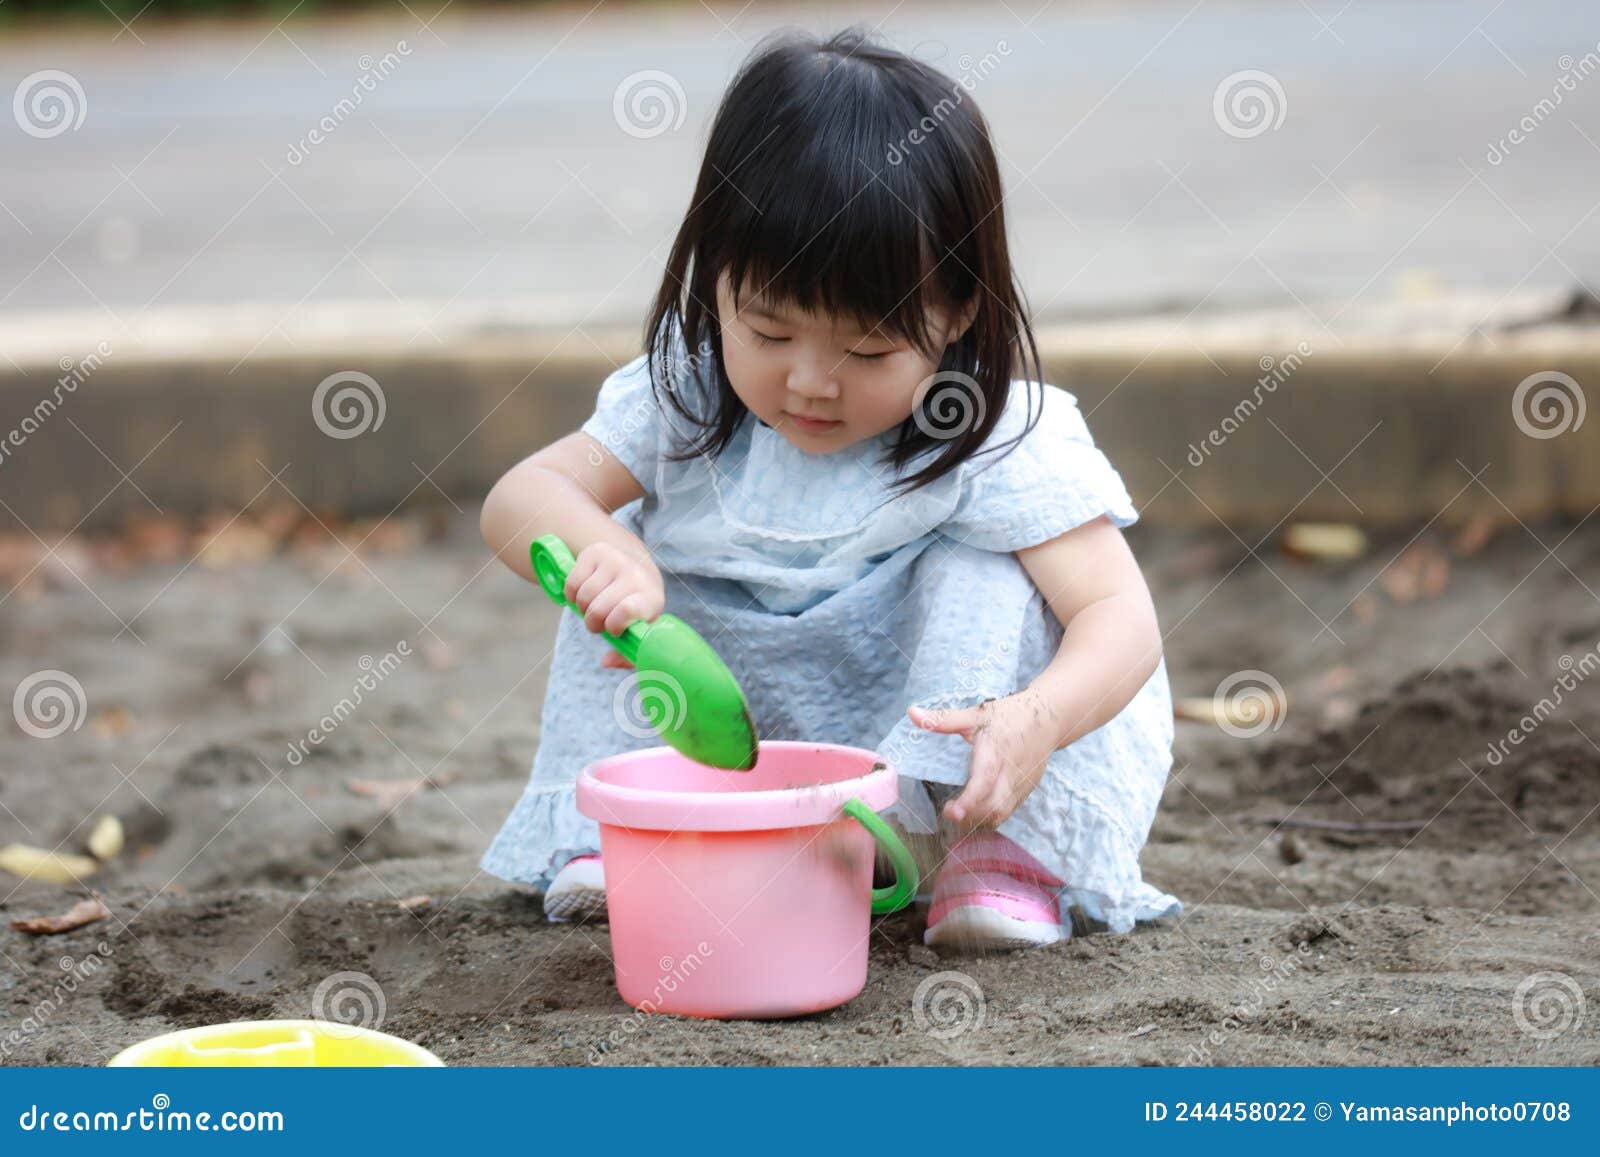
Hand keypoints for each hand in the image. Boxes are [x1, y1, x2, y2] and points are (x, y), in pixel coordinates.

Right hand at [562, 542, 663, 664]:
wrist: (635, 566)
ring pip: (583, 596)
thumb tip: (606, 662)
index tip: (614, 630)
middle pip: (599, 609)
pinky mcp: (597, 552)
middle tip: (598, 624)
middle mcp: (635, 575)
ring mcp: (616, 560)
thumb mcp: (638, 629)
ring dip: (582, 609)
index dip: (613, 625)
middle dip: (593, 624)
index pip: (627, 610)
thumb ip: (627, 653)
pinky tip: (582, 595)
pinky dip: (571, 595)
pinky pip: (572, 582)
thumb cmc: (636, 607)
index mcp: (651, 598)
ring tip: (591, 608)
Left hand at [907, 688, 1062, 829]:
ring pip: (1002, 814)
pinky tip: (976, 814)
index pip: (984, 781)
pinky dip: (990, 817)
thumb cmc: (1010, 715)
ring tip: (959, 815)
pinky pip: (1008, 811)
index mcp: (997, 752)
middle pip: (994, 806)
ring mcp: (1021, 785)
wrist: (1051, 718)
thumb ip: (943, 719)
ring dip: (979, 821)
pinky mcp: (1026, 791)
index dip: (969, 800)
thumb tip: (911, 714)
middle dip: (970, 817)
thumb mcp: (976, 713)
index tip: (952, 811)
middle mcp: (1011, 773)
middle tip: (948, 812)